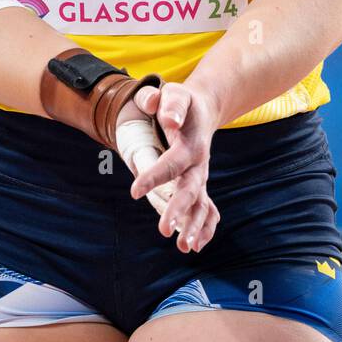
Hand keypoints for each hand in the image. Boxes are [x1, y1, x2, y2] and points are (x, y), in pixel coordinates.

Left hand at [128, 81, 221, 253]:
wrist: (200, 109)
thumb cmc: (179, 102)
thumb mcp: (173, 93)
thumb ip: (167, 102)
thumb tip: (166, 117)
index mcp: (191, 142)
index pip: (172, 162)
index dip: (154, 176)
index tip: (134, 191)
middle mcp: (199, 163)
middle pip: (190, 189)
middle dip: (179, 210)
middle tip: (164, 230)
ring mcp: (201, 175)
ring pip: (201, 204)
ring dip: (194, 226)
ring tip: (185, 247)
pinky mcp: (199, 183)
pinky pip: (207, 208)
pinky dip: (206, 227)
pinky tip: (198, 245)